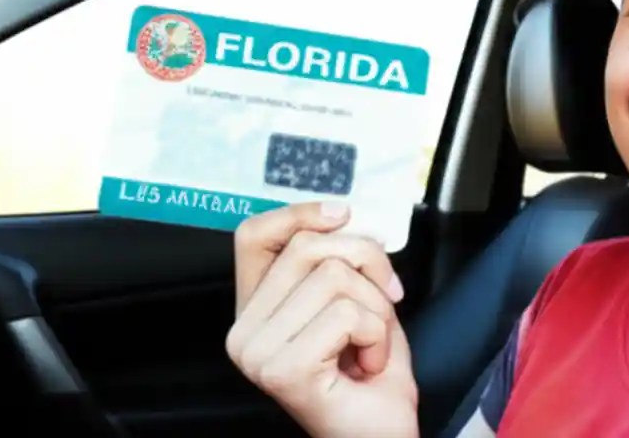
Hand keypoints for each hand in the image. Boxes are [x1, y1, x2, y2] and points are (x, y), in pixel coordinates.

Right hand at [226, 202, 418, 437]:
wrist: (381, 433)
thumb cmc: (369, 372)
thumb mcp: (353, 297)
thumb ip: (336, 258)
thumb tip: (339, 214)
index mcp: (253, 309)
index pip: (253, 235)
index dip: (299, 213)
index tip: (343, 214)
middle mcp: (243, 331)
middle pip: (307, 248)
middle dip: (366, 266)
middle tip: (386, 300)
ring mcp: (257, 353)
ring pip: (333, 277)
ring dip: (375, 309)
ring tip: (371, 344)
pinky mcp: (284, 370)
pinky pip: (348, 315)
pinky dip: (377, 336)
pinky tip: (368, 364)